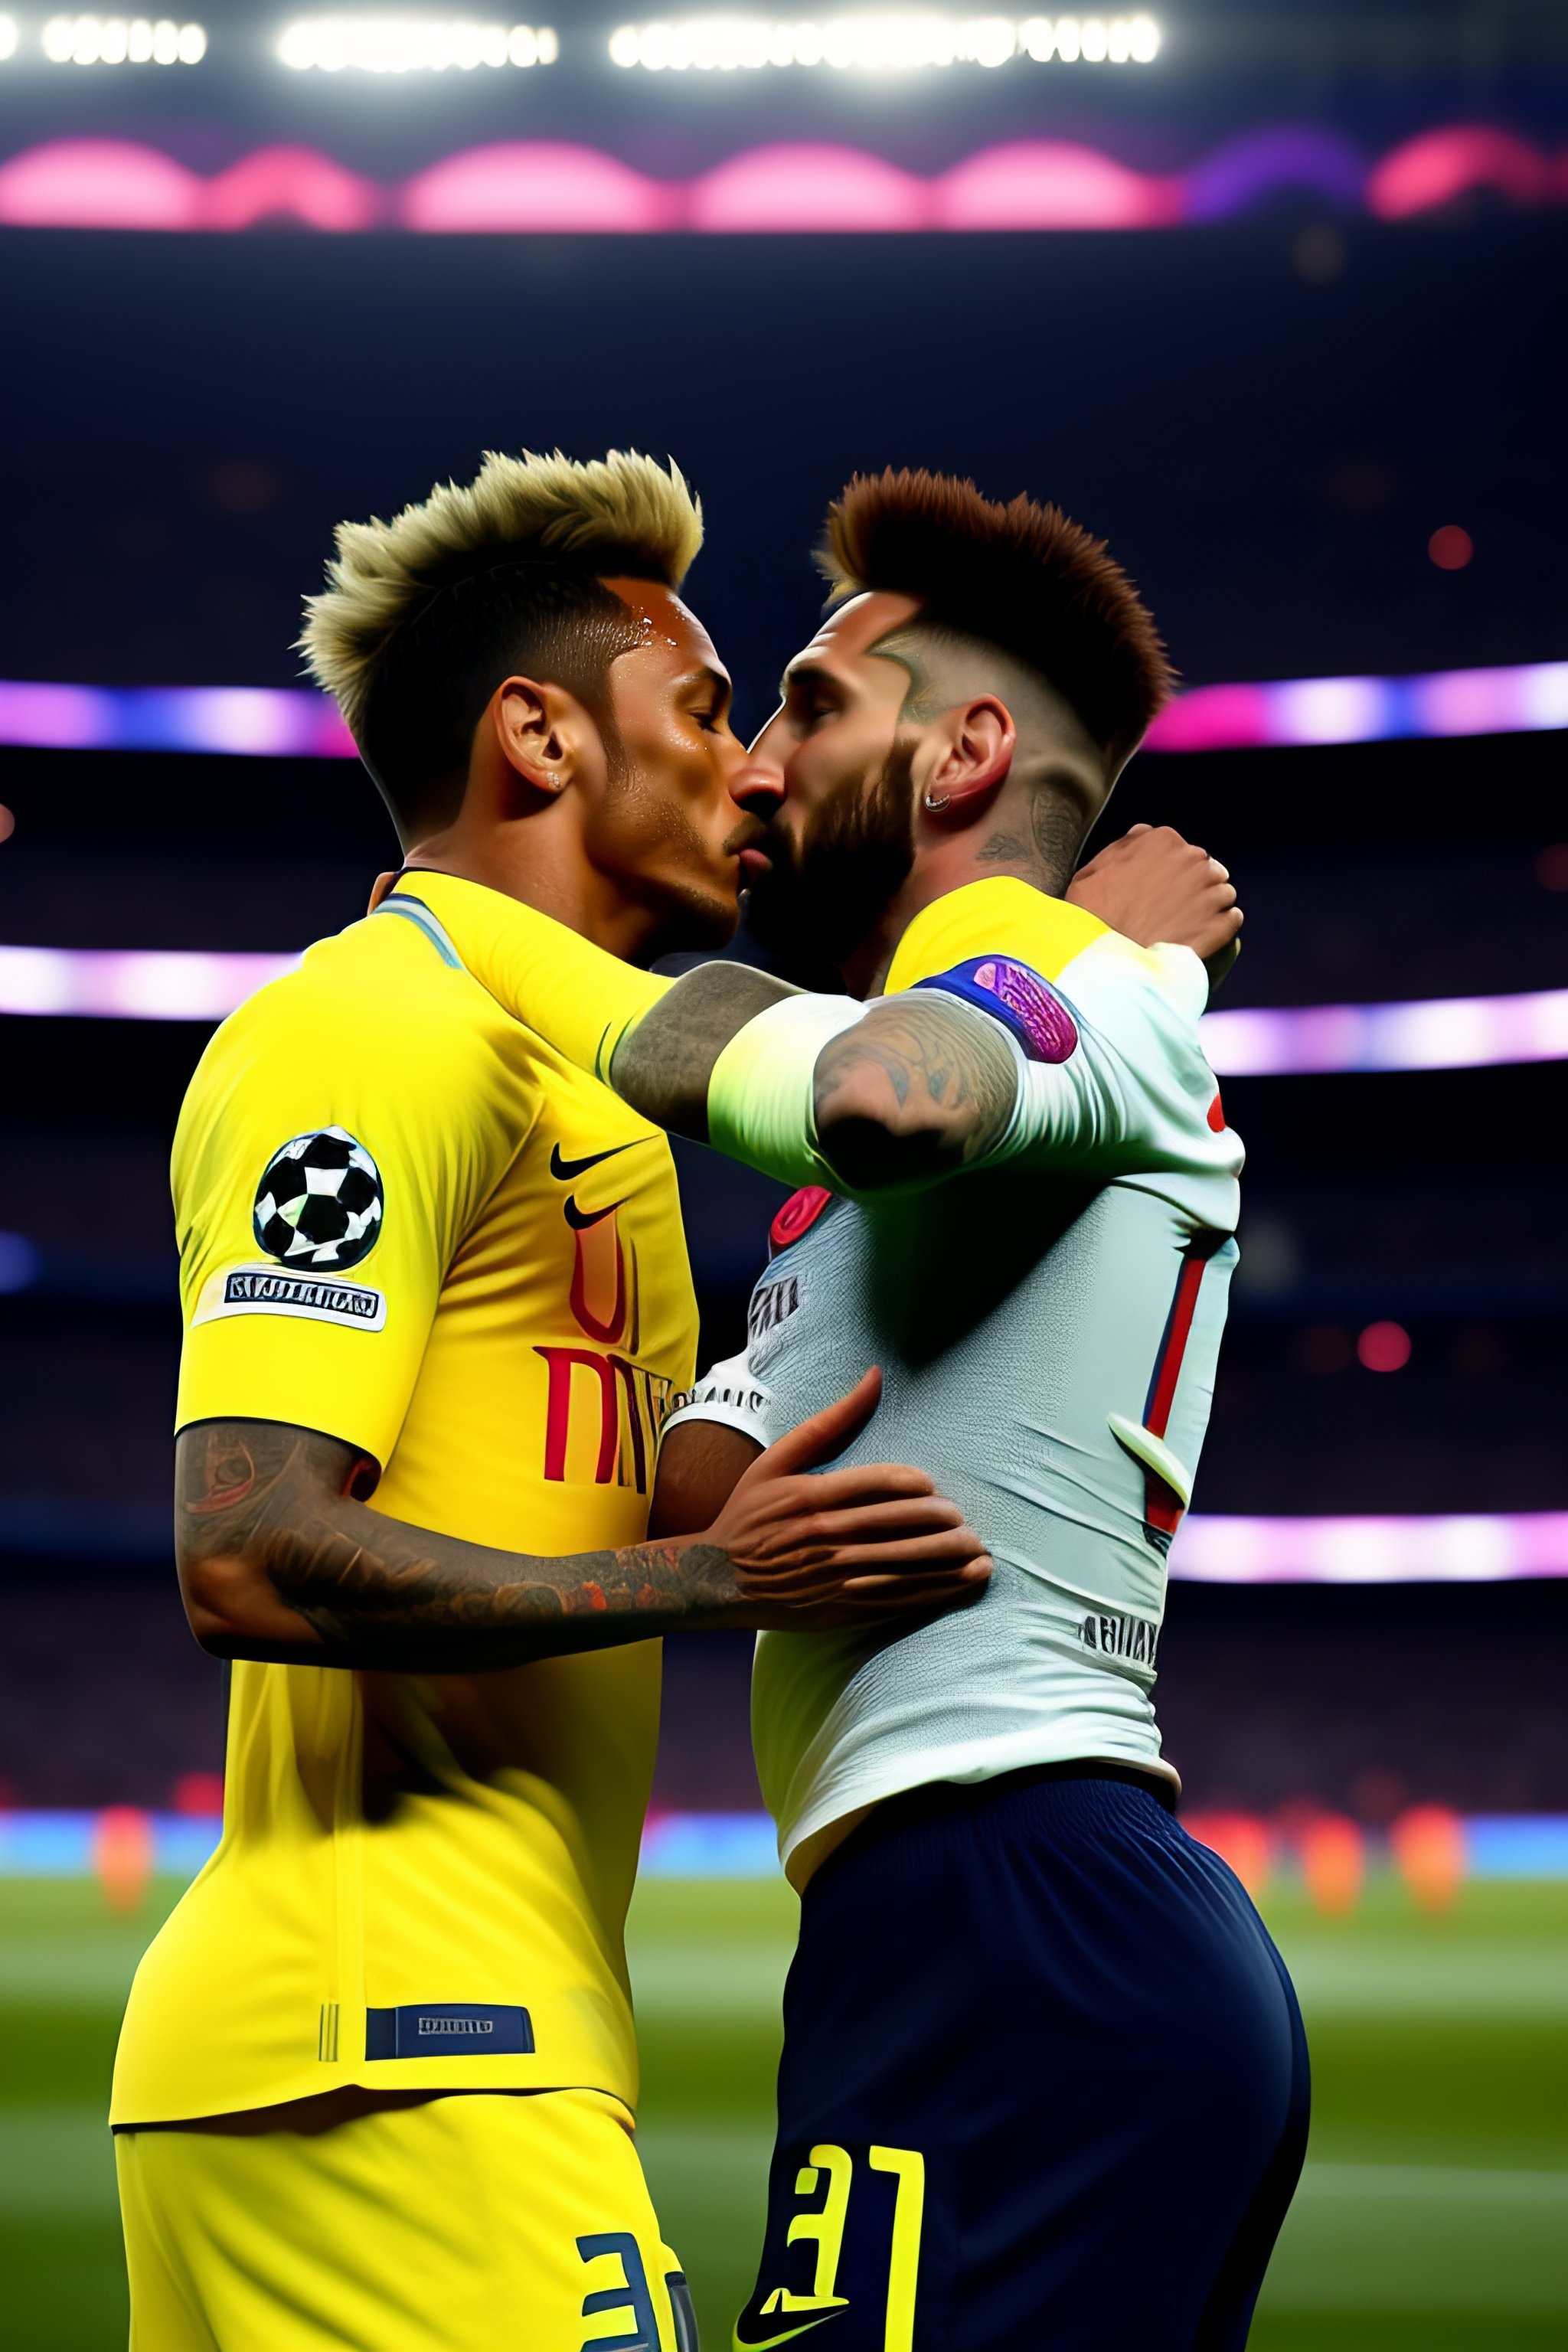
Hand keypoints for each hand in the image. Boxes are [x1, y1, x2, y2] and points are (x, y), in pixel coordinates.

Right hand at [702, 1368, 991, 1625]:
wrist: (716, 1580)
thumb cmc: (749, 1514)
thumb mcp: (777, 1460)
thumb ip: (830, 1421)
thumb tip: (875, 1376)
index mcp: (811, 1496)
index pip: (881, 1484)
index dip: (918, 1486)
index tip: (932, 1487)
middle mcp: (825, 1536)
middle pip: (900, 1525)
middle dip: (943, 1522)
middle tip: (963, 1520)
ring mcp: (835, 1575)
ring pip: (907, 1565)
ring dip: (951, 1559)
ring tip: (980, 1552)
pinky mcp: (842, 1607)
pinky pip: (900, 1598)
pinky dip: (938, 1590)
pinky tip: (967, 1582)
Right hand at [1067, 825, 1242, 995]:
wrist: (1107, 961)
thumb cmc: (1092, 917)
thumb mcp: (1092, 872)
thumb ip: (1123, 848)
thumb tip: (1142, 835)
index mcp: (1163, 841)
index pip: (1182, 850)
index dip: (1173, 871)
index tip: (1162, 888)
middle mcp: (1193, 860)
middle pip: (1207, 868)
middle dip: (1195, 885)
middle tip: (1175, 908)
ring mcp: (1209, 893)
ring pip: (1223, 892)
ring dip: (1211, 905)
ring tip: (1190, 924)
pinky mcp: (1220, 924)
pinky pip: (1232, 918)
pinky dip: (1222, 925)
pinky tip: (1204, 935)